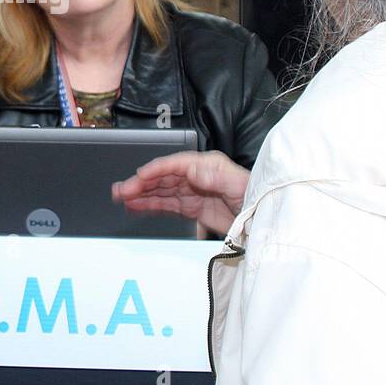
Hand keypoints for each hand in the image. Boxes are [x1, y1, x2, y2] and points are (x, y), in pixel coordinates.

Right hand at [111, 150, 249, 235]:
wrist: (263, 219)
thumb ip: (214, 175)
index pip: (174, 164)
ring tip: (121, 197)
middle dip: (141, 184)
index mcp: (205, 165)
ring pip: (161, 191)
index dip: (155, 170)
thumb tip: (192, 169)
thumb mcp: (237, 182)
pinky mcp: (193, 208)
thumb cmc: (255, 195)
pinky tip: (136, 206)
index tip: (139, 177)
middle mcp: (197, 176)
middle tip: (122, 190)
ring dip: (141, 194)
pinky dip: (150, 205)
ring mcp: (193, 192)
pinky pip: (167, 205)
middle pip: (163, 178)